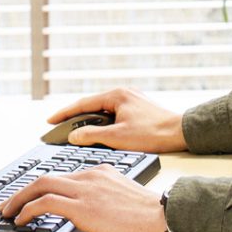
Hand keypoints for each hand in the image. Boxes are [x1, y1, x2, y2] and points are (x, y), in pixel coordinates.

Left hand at [0, 167, 168, 231]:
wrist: (164, 218)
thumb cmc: (151, 216)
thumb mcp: (124, 197)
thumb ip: (104, 197)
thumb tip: (91, 212)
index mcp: (100, 172)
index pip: (63, 176)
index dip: (42, 187)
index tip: (30, 198)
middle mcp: (90, 176)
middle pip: (46, 177)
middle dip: (22, 191)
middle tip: (7, 204)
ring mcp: (85, 189)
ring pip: (41, 186)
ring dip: (18, 200)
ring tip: (7, 213)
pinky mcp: (82, 206)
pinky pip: (45, 202)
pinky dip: (27, 210)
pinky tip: (20, 220)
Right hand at [48, 87, 186, 151]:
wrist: (181, 133)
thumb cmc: (153, 133)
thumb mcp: (118, 137)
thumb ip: (92, 136)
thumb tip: (74, 136)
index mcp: (116, 95)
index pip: (82, 104)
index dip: (64, 114)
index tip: (50, 121)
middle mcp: (123, 94)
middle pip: (92, 107)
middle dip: (76, 119)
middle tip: (60, 130)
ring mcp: (132, 101)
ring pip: (104, 112)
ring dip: (91, 123)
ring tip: (78, 135)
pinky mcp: (139, 110)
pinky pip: (114, 116)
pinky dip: (104, 125)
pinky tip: (101, 136)